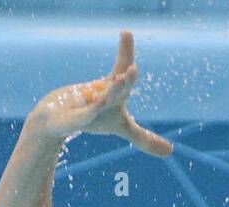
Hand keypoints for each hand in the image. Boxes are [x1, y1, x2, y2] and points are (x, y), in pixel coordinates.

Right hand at [25, 30, 172, 156]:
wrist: (57, 120)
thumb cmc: (93, 117)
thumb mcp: (122, 127)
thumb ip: (144, 138)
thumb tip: (170, 151)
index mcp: (113, 92)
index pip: (123, 72)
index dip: (126, 54)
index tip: (126, 32)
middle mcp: (101, 95)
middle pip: (116, 83)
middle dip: (124, 75)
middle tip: (132, 68)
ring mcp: (86, 106)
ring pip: (101, 99)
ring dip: (111, 92)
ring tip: (120, 81)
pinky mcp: (72, 119)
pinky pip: (81, 117)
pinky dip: (88, 113)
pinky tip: (93, 106)